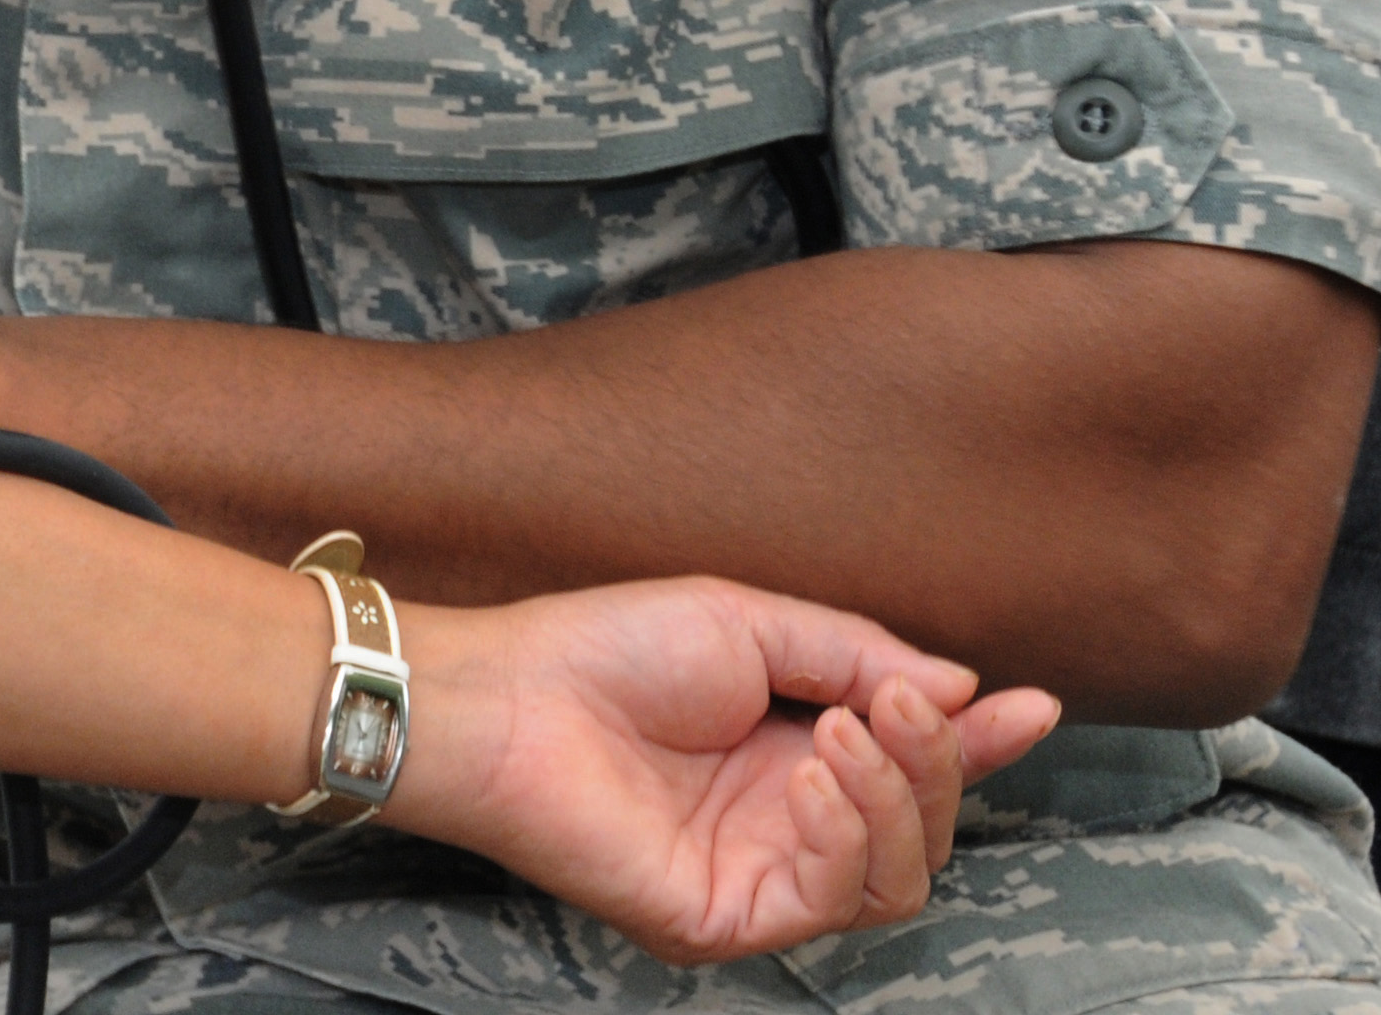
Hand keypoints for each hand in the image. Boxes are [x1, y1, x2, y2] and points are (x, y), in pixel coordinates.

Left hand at [398, 580, 1057, 964]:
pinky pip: (834, 902)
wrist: (510, 694)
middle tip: (905, 705)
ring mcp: (760, 876)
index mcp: (792, 752)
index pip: (911, 766)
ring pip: (897, 877)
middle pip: (922, 828)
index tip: (1033, 706)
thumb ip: (858, 657)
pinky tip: (810, 778)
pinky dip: (846, 836)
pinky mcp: (729, 918)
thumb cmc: (604, 650)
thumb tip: (965, 688)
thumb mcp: (751, 625)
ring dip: (895, 798)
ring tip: (841, 732)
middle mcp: (785, 822)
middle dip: (938, 764)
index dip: (978, 742)